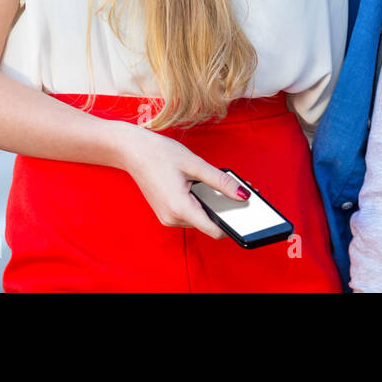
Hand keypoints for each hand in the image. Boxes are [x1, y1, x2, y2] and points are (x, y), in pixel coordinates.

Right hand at [113, 122, 249, 239]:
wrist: (132, 151)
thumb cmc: (160, 154)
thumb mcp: (196, 164)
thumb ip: (221, 182)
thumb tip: (244, 195)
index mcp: (180, 208)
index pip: (215, 230)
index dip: (234, 224)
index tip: (248, 213)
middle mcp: (172, 218)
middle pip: (209, 222)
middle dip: (226, 208)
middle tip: (241, 186)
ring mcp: (167, 218)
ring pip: (200, 218)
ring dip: (212, 204)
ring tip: (217, 183)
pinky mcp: (166, 213)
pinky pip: (190, 213)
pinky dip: (200, 203)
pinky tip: (202, 186)